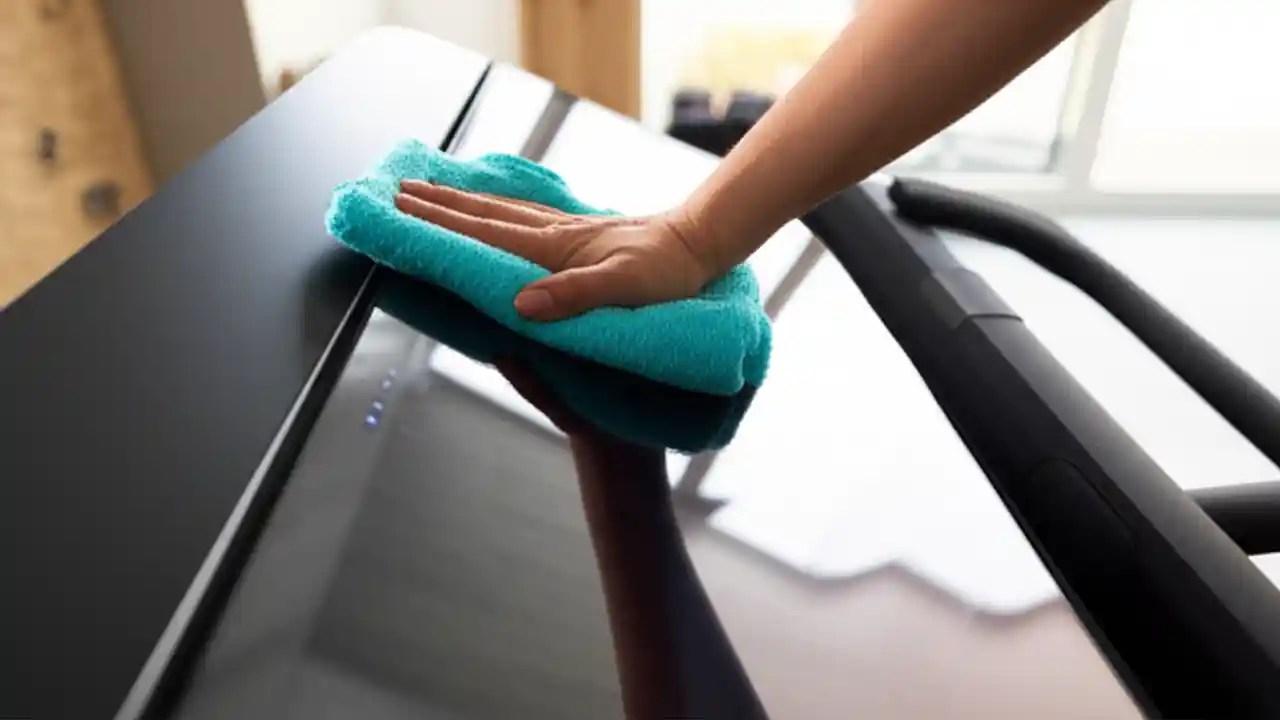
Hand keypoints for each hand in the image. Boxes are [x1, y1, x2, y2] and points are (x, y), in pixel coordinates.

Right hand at [395, 180, 716, 320]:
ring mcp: (565, 230)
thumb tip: (521, 304)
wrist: (697, 247)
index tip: (402, 210)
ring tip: (430, 192)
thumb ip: (573, 295)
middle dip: (438, 204)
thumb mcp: (623, 290)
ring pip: (500, 210)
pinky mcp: (577, 232)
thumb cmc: (666, 273)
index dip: (441, 224)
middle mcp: (554, 233)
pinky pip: (522, 214)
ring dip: (462, 202)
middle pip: (483, 214)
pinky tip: (492, 208)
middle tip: (398, 192)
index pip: (485, 234)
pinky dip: (496, 208)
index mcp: (555, 248)